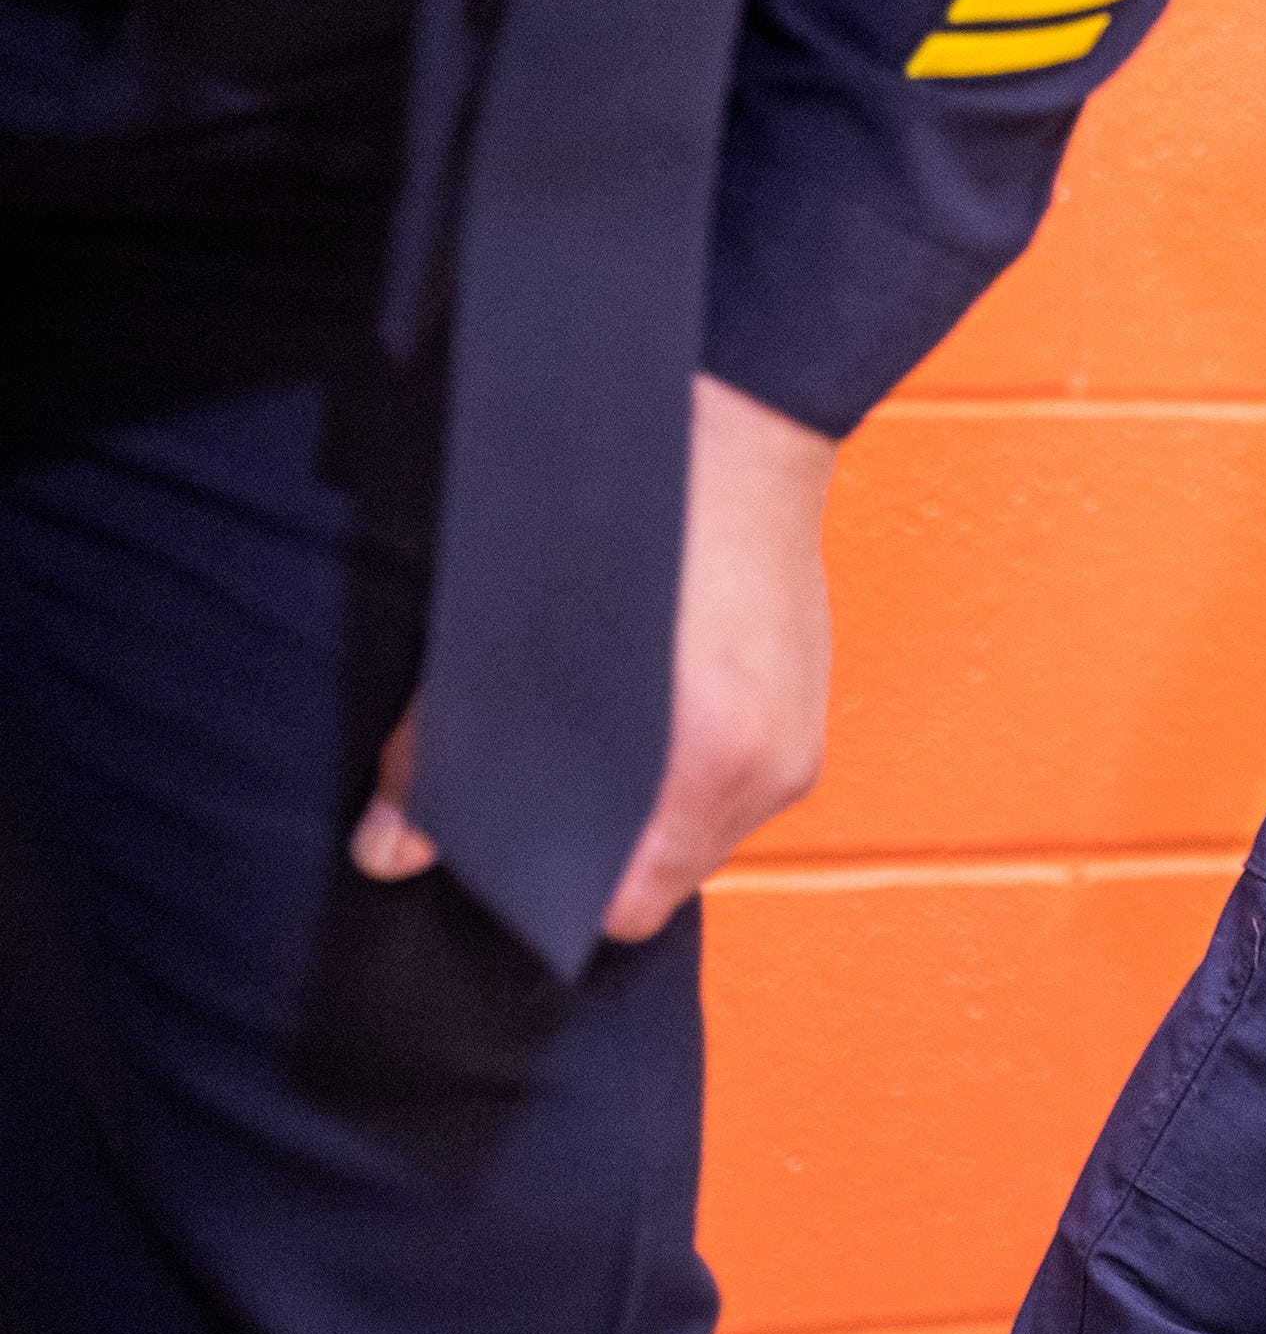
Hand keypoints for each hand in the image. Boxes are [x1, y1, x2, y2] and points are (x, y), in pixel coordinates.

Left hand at [350, 373, 838, 940]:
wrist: (735, 425)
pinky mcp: (809, 702)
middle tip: (546, 784)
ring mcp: (800, 737)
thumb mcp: (511, 639)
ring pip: (707, 828)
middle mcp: (770, 767)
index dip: (560, 890)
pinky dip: (692, 762)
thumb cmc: (630, 520)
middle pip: (669, 876)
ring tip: (603, 737)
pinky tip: (654, 703)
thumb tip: (389, 850)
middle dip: (606, 848)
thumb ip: (447, 755)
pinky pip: (740, 780)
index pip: (627, 908)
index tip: (516, 846)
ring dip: (654, 805)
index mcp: (707, 763)